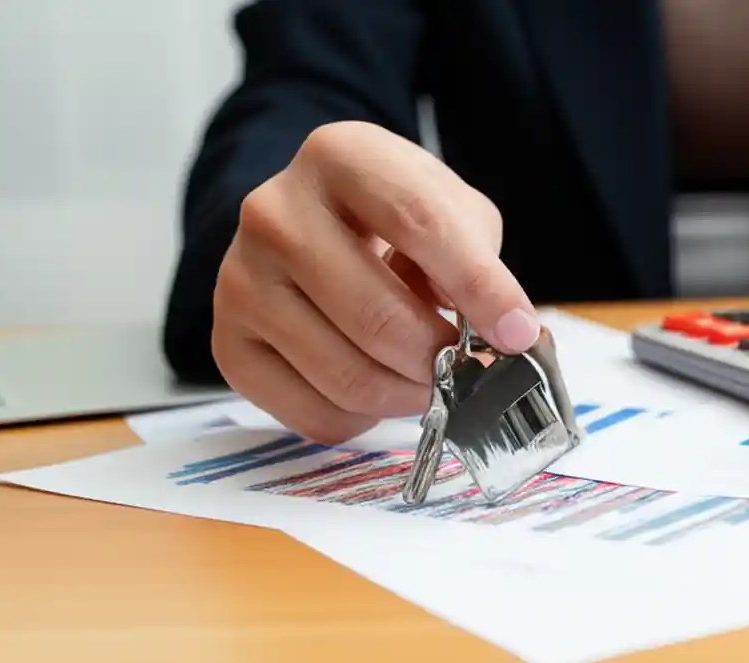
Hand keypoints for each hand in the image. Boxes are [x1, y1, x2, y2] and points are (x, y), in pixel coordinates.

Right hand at [211, 121, 538, 442]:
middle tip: (471, 371)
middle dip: (441, 359)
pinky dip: (364, 418)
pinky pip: (314, 413)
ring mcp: (241, 280)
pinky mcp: (229, 343)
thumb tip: (507, 334)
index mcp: (339, 158)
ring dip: (409, 395)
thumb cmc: (393, 218)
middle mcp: (274, 213)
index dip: (479, 288)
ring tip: (430, 380)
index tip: (519, 334)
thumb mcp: (448, 208)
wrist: (311, 223)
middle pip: (377, 317)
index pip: (420, 225)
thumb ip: (479, 260)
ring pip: (347, 375)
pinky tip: (378, 386)